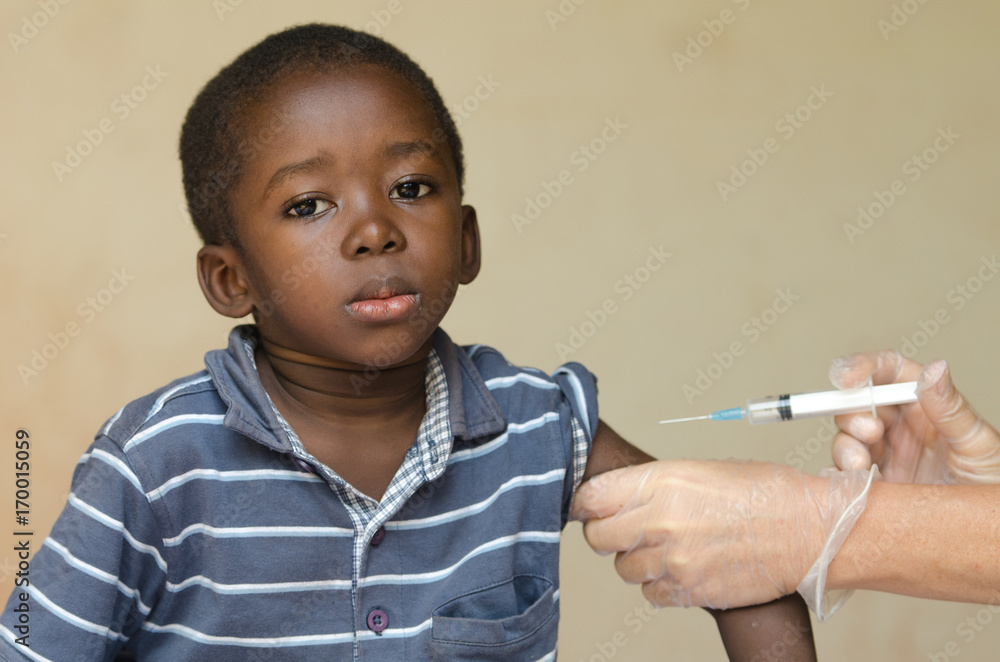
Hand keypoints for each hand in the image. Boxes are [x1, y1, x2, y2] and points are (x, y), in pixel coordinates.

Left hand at [570, 460, 872, 611]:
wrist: (810, 530)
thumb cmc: (764, 493)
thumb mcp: (700, 470)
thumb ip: (654, 485)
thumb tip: (619, 498)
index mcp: (661, 482)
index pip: (591, 497)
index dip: (587, 505)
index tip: (590, 508)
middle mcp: (660, 521)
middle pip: (598, 538)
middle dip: (608, 534)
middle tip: (630, 530)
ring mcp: (674, 560)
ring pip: (624, 569)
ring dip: (639, 561)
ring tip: (671, 547)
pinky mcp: (690, 591)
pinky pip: (652, 594)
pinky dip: (662, 585)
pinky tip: (687, 567)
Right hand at [830, 351, 999, 483]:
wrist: (986, 534)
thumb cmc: (992, 484)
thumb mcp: (977, 444)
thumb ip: (950, 408)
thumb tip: (934, 370)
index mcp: (924, 405)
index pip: (888, 373)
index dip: (862, 368)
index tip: (847, 378)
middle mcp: (900, 427)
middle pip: (858, 406)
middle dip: (853, 417)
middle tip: (868, 434)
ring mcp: (885, 456)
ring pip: (846, 440)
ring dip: (846, 451)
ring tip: (863, 469)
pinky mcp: (875, 485)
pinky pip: (844, 476)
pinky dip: (839, 479)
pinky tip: (849, 485)